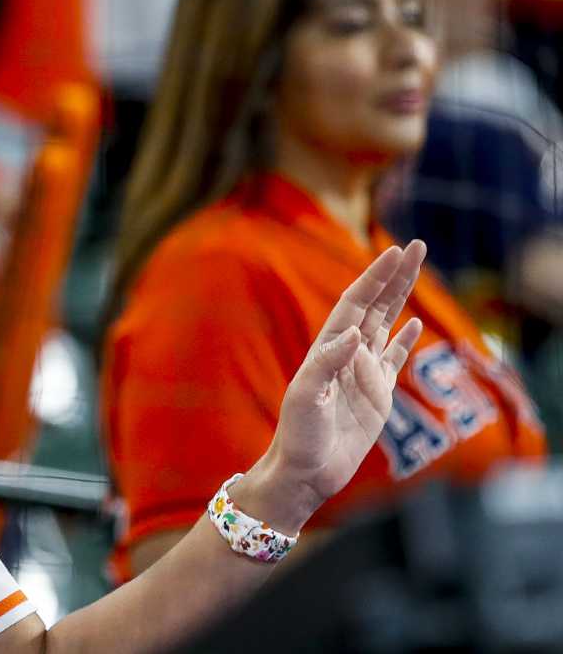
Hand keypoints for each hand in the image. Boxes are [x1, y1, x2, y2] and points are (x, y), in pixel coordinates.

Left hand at [242, 240, 426, 532]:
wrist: (305, 472)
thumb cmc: (298, 436)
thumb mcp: (306, 398)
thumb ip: (328, 364)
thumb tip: (356, 335)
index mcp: (329, 348)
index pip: (356, 303)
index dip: (375, 278)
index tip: (394, 252)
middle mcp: (347, 353)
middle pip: (376, 305)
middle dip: (395, 276)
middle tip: (417, 245)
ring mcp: (364, 372)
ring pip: (387, 324)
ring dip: (402, 297)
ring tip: (417, 268)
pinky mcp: (377, 395)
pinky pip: (394, 358)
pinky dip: (405, 338)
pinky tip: (414, 321)